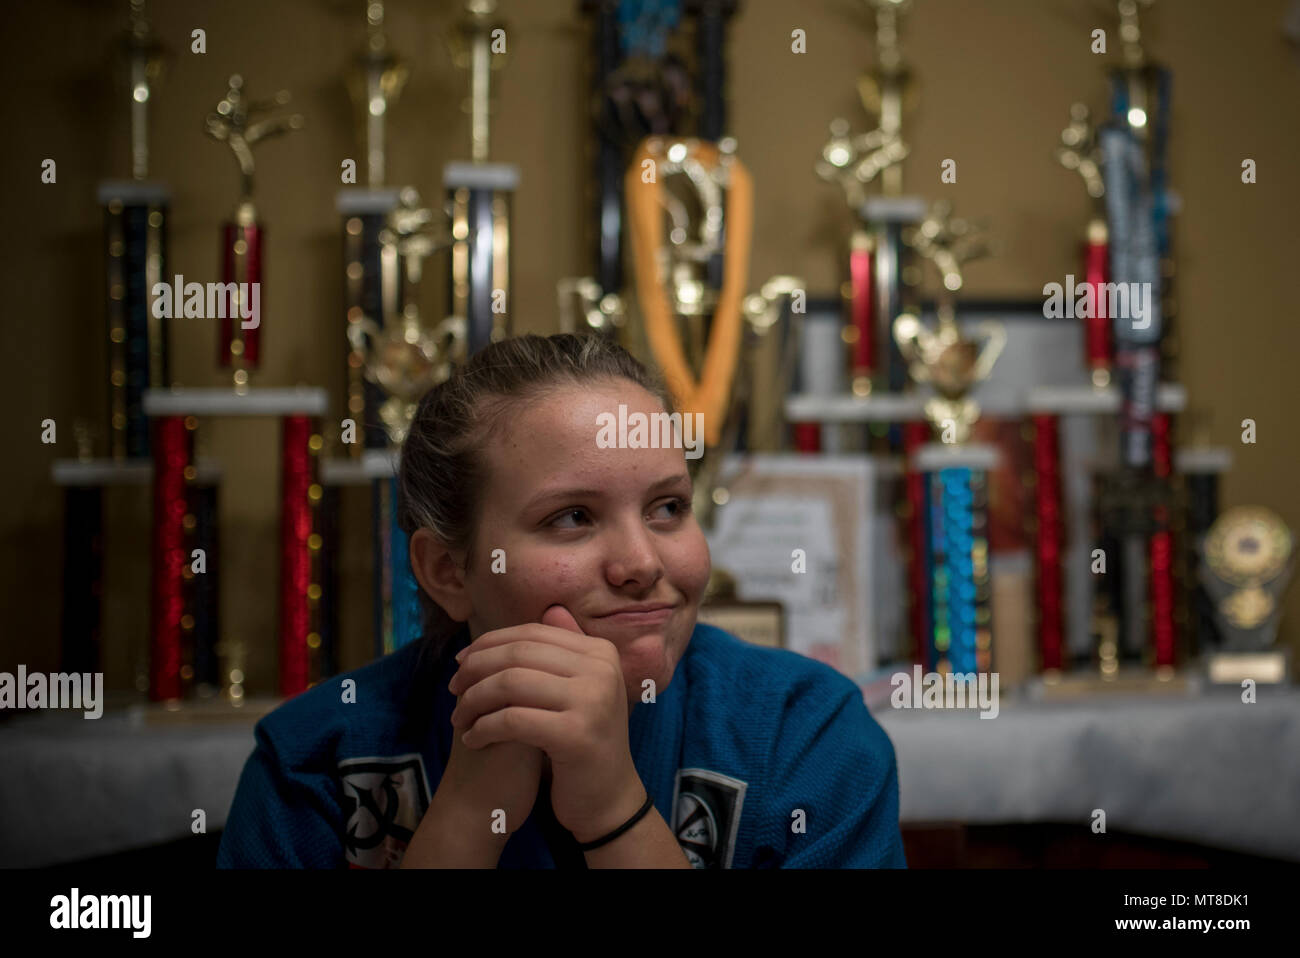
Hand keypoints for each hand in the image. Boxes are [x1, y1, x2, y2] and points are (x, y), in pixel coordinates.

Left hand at [448, 606, 647, 844]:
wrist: (608, 796)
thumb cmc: (583, 740)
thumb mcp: (579, 688)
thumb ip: (564, 650)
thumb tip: (551, 608)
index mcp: (601, 652)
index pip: (533, 633)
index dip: (490, 643)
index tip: (461, 662)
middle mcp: (602, 669)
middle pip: (519, 654)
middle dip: (477, 669)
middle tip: (454, 689)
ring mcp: (592, 701)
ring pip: (511, 684)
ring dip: (475, 699)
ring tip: (460, 716)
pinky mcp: (576, 735)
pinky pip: (513, 720)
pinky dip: (484, 727)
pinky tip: (472, 738)